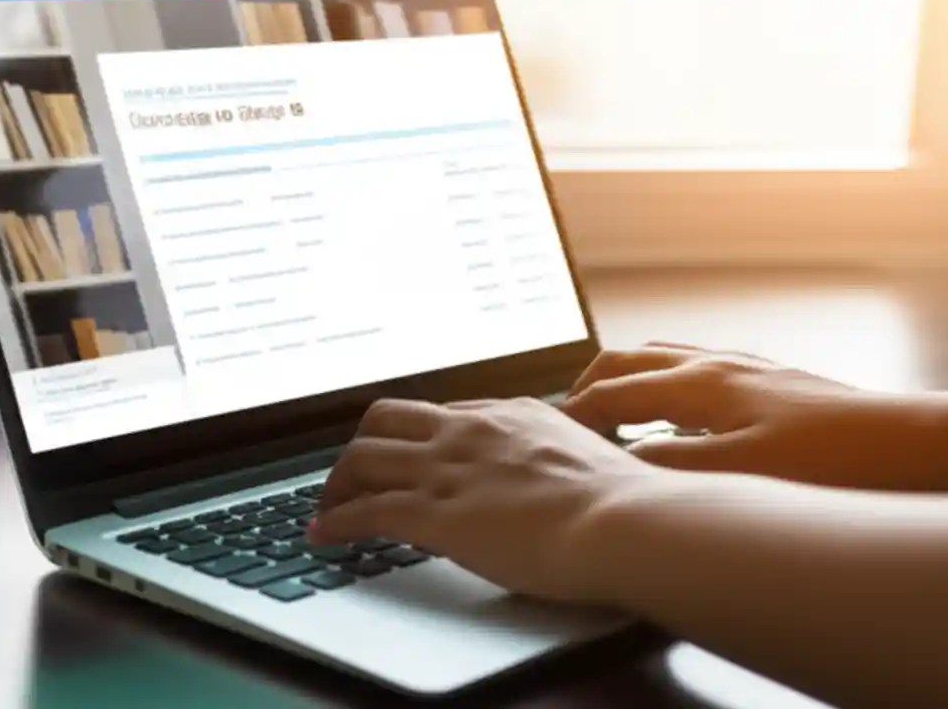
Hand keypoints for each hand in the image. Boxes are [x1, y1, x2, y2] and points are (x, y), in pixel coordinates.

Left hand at [312, 397, 660, 601]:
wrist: (623, 521)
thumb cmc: (623, 502)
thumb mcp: (589, 460)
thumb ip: (560, 460)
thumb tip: (562, 479)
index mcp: (511, 415)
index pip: (444, 414)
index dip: (418, 436)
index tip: (412, 453)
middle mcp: (470, 431)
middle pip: (388, 418)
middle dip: (364, 444)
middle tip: (356, 472)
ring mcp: (448, 469)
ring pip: (364, 457)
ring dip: (338, 482)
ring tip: (328, 505)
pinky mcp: (434, 514)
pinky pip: (366, 511)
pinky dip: (336, 521)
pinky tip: (324, 533)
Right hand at [562, 343, 922, 486]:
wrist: (912, 446)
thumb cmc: (831, 462)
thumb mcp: (739, 474)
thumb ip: (668, 469)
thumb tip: (612, 467)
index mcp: (699, 383)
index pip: (611, 392)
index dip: (571, 417)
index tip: (543, 440)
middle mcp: (717, 364)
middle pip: (630, 360)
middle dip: (591, 386)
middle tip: (568, 422)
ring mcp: (746, 369)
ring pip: (665, 359)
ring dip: (629, 382)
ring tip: (614, 417)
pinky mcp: (771, 382)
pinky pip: (697, 372)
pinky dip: (666, 389)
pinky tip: (683, 424)